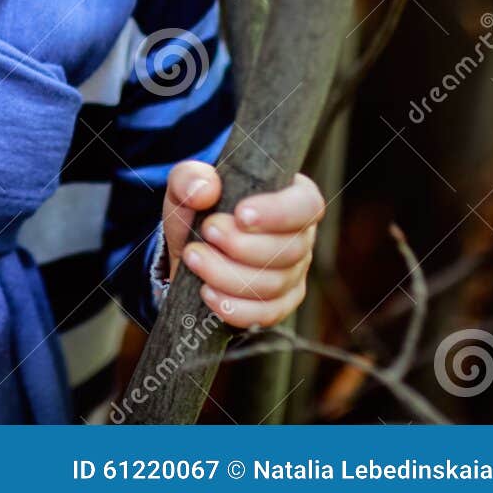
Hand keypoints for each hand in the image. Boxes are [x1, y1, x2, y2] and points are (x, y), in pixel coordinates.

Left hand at [161, 161, 323, 328]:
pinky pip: (266, 314)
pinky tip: (207, 292)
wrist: (189, 248)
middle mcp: (300, 237)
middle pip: (290, 250)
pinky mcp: (279, 304)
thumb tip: (204, 189)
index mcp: (290, 197)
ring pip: (274, 284)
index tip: (241, 215)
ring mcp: (293, 274)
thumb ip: (189, 177)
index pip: (306, 205)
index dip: (278, 213)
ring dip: (227, 274)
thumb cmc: (197, 209)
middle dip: (242, 245)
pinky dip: (235, 307)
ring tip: (193, 257)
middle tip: (207, 232)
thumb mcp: (185, 185)